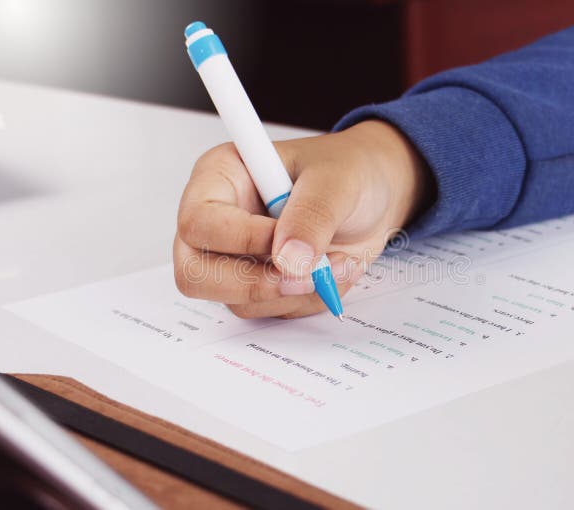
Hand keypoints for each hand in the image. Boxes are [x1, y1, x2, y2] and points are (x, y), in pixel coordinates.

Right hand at [174, 120, 431, 318]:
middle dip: (257, 283)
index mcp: (220, 177)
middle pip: (196, 274)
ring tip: (339, 259)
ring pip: (240, 301)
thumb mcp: (337, 181)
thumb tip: (288, 261)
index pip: (199, 222)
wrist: (376, 194)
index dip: (241, 239)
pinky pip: (272, 312)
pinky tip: (333, 270)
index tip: (290, 241)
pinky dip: (309, 299)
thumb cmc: (349, 169)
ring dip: (297, 291)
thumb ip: (312, 216)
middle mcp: (218, 221)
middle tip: (309, 274)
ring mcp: (235, 258)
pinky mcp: (259, 284)